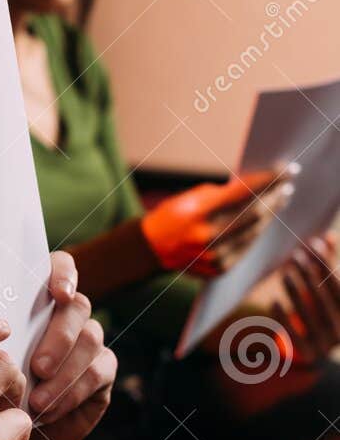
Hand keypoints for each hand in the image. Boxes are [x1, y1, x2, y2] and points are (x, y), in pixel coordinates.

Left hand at [27, 251, 116, 439]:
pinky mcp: (103, 371)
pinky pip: (99, 372)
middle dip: (60, 337)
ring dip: (64, 373)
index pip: (60, 267)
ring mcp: (88, 342)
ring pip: (90, 339)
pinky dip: (72, 393)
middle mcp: (68, 316)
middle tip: (38, 368)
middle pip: (78, 306)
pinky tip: (48, 410)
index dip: (63, 274)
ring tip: (36, 401)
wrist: (3, 433)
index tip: (58, 295)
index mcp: (36, 302)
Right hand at [140, 166, 294, 276]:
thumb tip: (259, 188)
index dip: (269, 180)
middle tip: (287, 186)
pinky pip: (246, 248)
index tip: (287, 169)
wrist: (151, 248)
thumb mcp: (194, 197)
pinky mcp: (219, 270)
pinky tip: (264, 221)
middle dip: (274, 198)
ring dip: (270, 215)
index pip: (244, 193)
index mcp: (199, 213)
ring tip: (280, 200)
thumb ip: (225, 194)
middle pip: (255, 215)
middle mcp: (208, 237)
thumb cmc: (173, 215)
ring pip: (254, 233)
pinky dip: (257, 232)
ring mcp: (214, 257)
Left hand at [273, 232, 339, 362]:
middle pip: (324, 298)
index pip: (338, 285)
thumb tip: (326, 237)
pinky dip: (284, 318)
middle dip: (309, 275)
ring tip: (285, 274)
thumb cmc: (318, 307)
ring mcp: (327, 345)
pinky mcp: (309, 355)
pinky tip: (274, 302)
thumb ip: (326, 264)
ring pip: (309, 316)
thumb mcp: (325, 287)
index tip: (312, 244)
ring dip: (296, 292)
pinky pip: (295, 336)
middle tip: (295, 256)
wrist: (310, 347)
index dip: (326, 263)